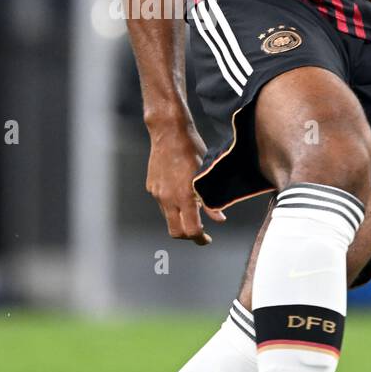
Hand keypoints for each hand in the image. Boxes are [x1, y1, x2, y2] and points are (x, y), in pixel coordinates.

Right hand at [145, 121, 226, 245]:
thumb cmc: (191, 149)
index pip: (191, 230)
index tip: (207, 238)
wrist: (169, 132)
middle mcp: (167, 198)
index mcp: (183, 196)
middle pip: (175, 231)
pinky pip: (162, 203)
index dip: (200, 239)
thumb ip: (211, 200)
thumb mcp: (207, 174)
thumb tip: (219, 219)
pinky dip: (172, 204)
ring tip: (192, 208)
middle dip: (187, 236)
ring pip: (168, 216)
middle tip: (199, 233)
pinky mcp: (151, 186)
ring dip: (180, 218)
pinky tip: (180, 192)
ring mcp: (157, 193)